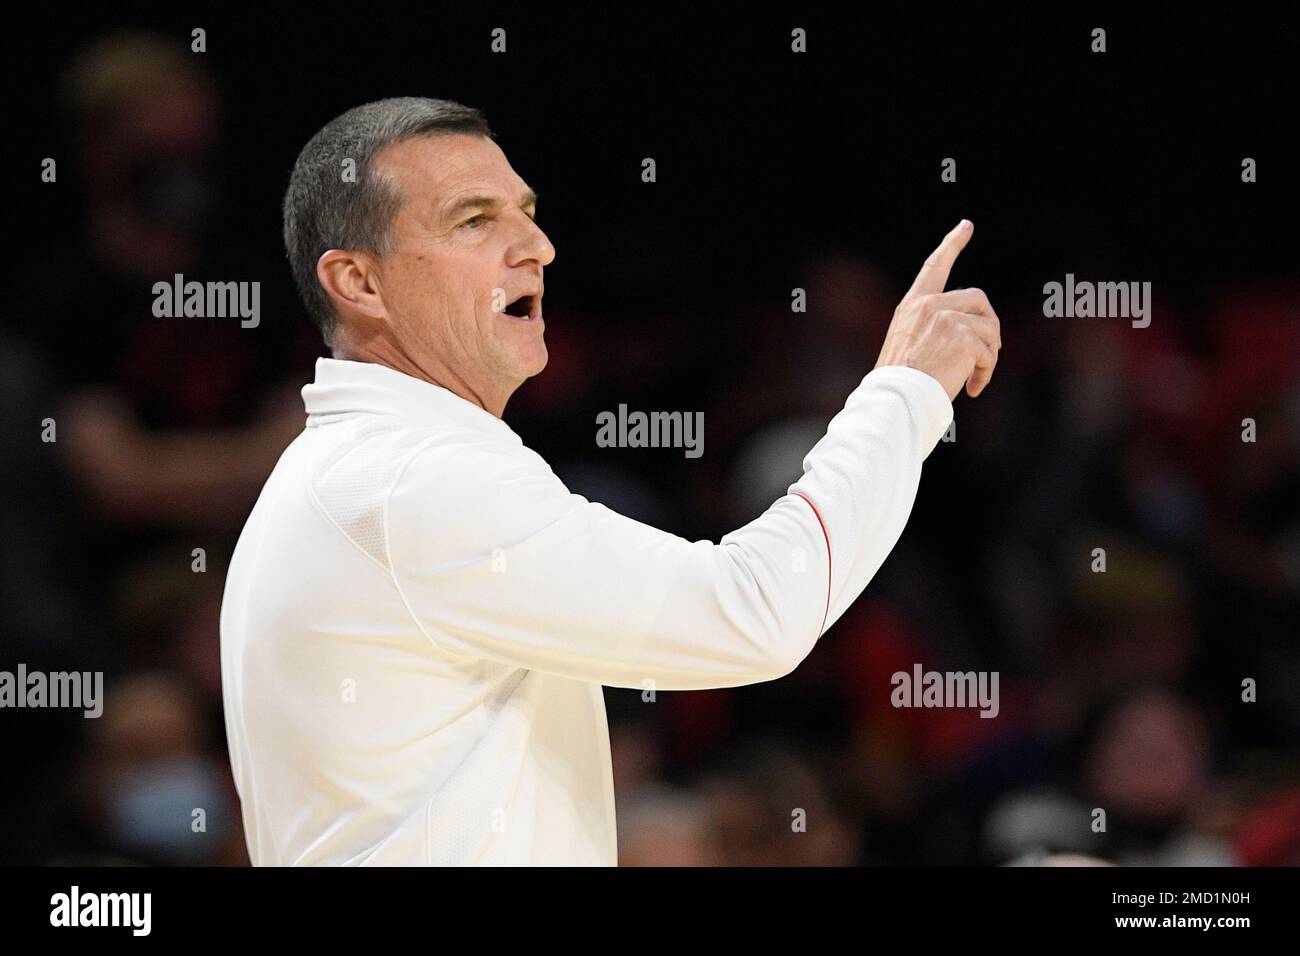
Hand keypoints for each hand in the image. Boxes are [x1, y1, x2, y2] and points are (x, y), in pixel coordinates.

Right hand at [874, 220, 1001, 399]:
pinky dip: (986, 372)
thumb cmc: (900, 382)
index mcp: (913, 305)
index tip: (965, 226)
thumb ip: (933, 327)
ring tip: (974, 377)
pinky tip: (972, 387)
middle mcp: (930, 305)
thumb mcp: (908, 344)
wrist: (897, 398)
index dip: (951, 245)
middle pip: (979, 299)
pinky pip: (990, 352)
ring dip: (988, 355)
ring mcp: (948, 318)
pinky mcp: (964, 336)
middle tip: (987, 354)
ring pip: (990, 327)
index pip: (934, 267)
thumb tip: (974, 333)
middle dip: (988, 326)